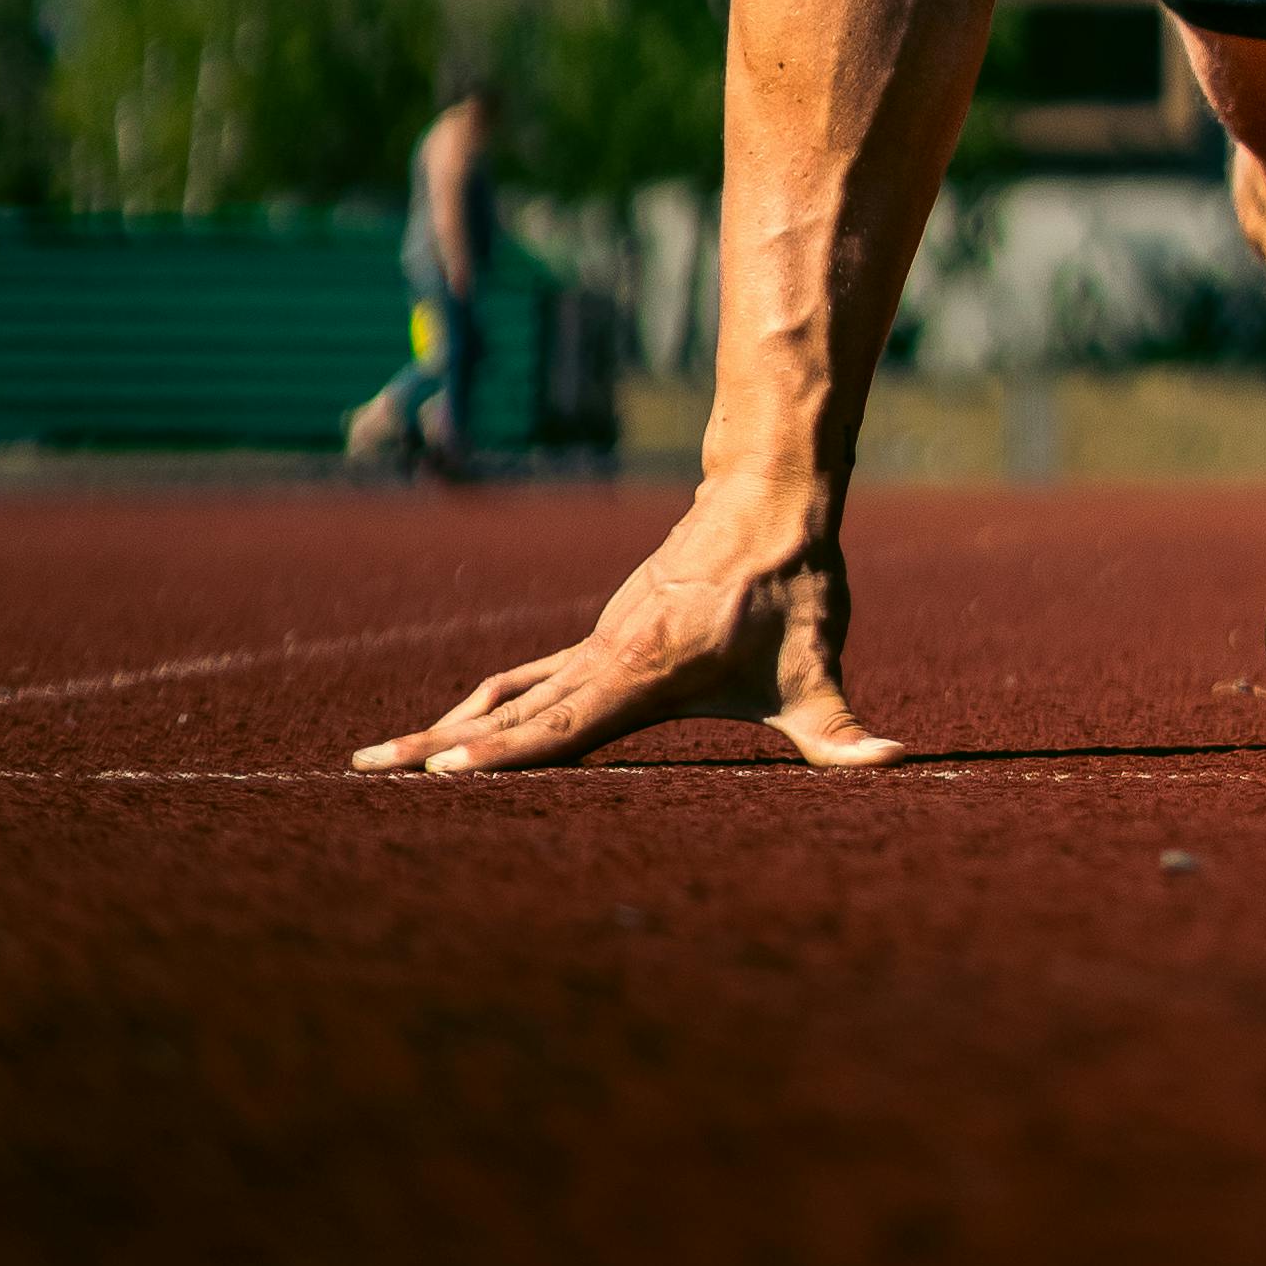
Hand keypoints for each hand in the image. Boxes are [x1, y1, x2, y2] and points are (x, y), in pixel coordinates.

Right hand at [350, 477, 899, 776]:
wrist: (769, 492)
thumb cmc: (794, 583)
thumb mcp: (819, 664)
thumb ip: (845, 730)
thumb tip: (896, 762)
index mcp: (642, 670)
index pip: (560, 725)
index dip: (501, 754)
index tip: (441, 774)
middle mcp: (605, 655)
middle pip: (508, 710)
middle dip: (439, 746)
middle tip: (369, 773)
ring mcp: (599, 641)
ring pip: (509, 689)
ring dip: (448, 724)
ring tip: (383, 759)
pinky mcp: (606, 633)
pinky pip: (531, 675)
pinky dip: (486, 702)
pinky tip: (459, 723)